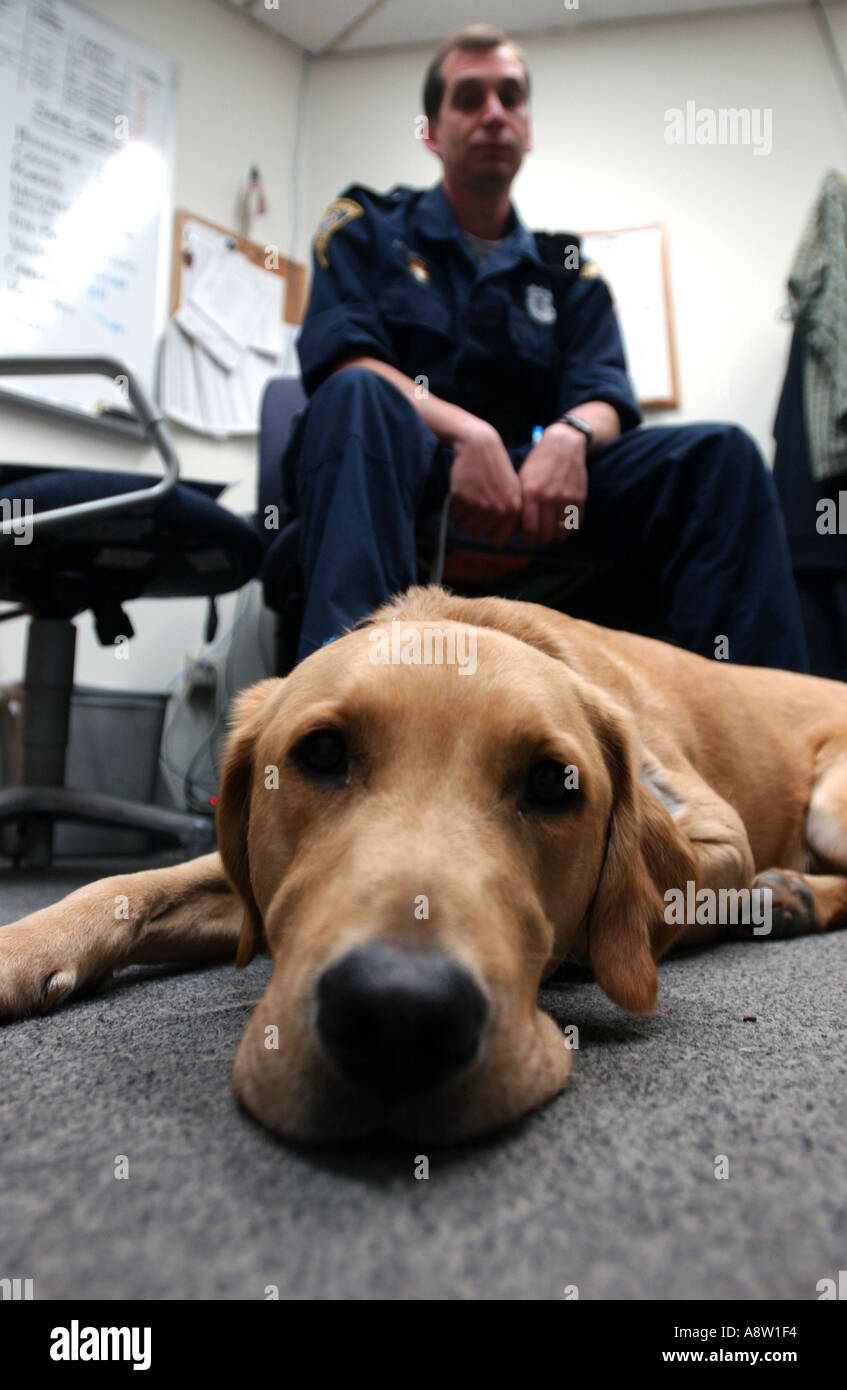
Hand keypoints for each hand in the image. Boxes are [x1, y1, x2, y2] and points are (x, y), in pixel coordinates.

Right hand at [448, 417, 522, 546]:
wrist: (479, 445)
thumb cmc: (493, 468)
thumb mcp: (511, 491)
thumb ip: (509, 515)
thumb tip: (499, 540)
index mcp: (514, 510)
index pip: (498, 542)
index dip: (488, 532)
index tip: (484, 521)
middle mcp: (500, 510)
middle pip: (477, 536)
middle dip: (471, 524)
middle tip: (471, 507)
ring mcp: (482, 505)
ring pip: (463, 529)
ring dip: (460, 518)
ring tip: (466, 501)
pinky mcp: (463, 498)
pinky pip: (452, 516)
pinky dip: (452, 507)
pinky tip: (460, 491)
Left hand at [518, 422, 587, 545]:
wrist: (564, 444)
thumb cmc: (539, 462)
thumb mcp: (523, 478)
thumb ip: (520, 502)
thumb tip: (514, 529)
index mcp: (531, 492)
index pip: (529, 529)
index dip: (528, 540)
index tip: (527, 541)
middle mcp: (549, 496)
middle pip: (545, 534)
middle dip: (540, 540)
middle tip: (538, 538)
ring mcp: (566, 498)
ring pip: (561, 533)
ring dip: (556, 536)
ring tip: (551, 532)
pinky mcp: (580, 498)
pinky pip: (575, 525)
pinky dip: (569, 529)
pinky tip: (563, 525)